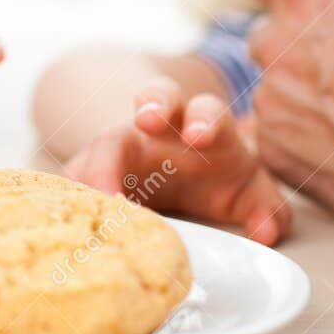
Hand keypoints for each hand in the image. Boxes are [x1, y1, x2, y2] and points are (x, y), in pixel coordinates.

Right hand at [63, 77, 290, 244]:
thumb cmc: (216, 178)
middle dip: (151, 105)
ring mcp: (122, 144)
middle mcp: (160, 126)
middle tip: (145, 120)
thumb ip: (265, 209)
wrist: (172, 166)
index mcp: (205, 125)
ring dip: (97, 165)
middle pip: (153, 98)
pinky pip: (73, 178)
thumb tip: (266, 235)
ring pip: (104, 142)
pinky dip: (70, 196)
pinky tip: (68, 220)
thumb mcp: (247, 192)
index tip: (200, 136)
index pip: (208, 110)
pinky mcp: (90, 170)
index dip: (204, 119)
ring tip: (96, 197)